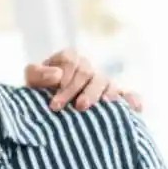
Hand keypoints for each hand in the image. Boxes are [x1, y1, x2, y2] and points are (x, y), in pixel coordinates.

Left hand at [24, 48, 143, 112]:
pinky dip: (133, 100)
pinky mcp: (114, 98)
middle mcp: (88, 69)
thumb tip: (57, 75)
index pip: (71, 61)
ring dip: (106, 94)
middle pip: (90, 73)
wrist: (46, 109)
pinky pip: (128, 95)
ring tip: (104, 105)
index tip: (55, 103)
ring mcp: (102, 83)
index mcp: (69, 59)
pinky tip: (136, 109)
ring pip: (108, 84)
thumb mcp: (31, 81)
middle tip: (78, 107)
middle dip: (83, 91)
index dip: (65, 81)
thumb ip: (37, 74)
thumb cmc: (39, 93)